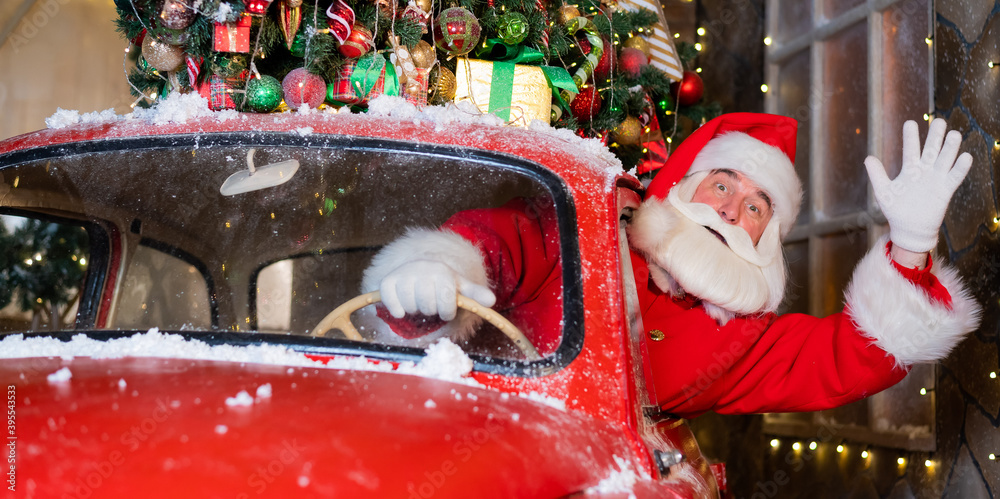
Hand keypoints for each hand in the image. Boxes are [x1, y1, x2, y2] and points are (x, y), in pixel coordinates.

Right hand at [379, 260, 495, 320]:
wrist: (421, 268)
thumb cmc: (443, 282)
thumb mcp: (461, 286)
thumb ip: (475, 294)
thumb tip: (491, 301)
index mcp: (442, 271)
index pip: (445, 304)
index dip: (447, 312)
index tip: (447, 309)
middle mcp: (421, 269)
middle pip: (427, 307)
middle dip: (431, 310)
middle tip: (431, 303)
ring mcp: (403, 274)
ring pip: (409, 307)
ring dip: (415, 310)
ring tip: (418, 301)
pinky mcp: (388, 281)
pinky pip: (391, 304)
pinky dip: (397, 310)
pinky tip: (403, 306)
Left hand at [864, 119, 972, 252]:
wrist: (909, 229)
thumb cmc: (896, 210)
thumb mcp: (883, 191)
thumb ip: (877, 174)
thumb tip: (868, 157)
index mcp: (909, 169)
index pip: (911, 149)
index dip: (910, 137)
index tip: (910, 123)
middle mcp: (925, 171)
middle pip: (932, 149)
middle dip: (935, 136)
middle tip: (938, 121)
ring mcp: (936, 179)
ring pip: (945, 159)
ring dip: (950, 148)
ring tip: (954, 134)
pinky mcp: (945, 190)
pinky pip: (955, 177)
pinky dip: (960, 168)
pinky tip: (965, 156)